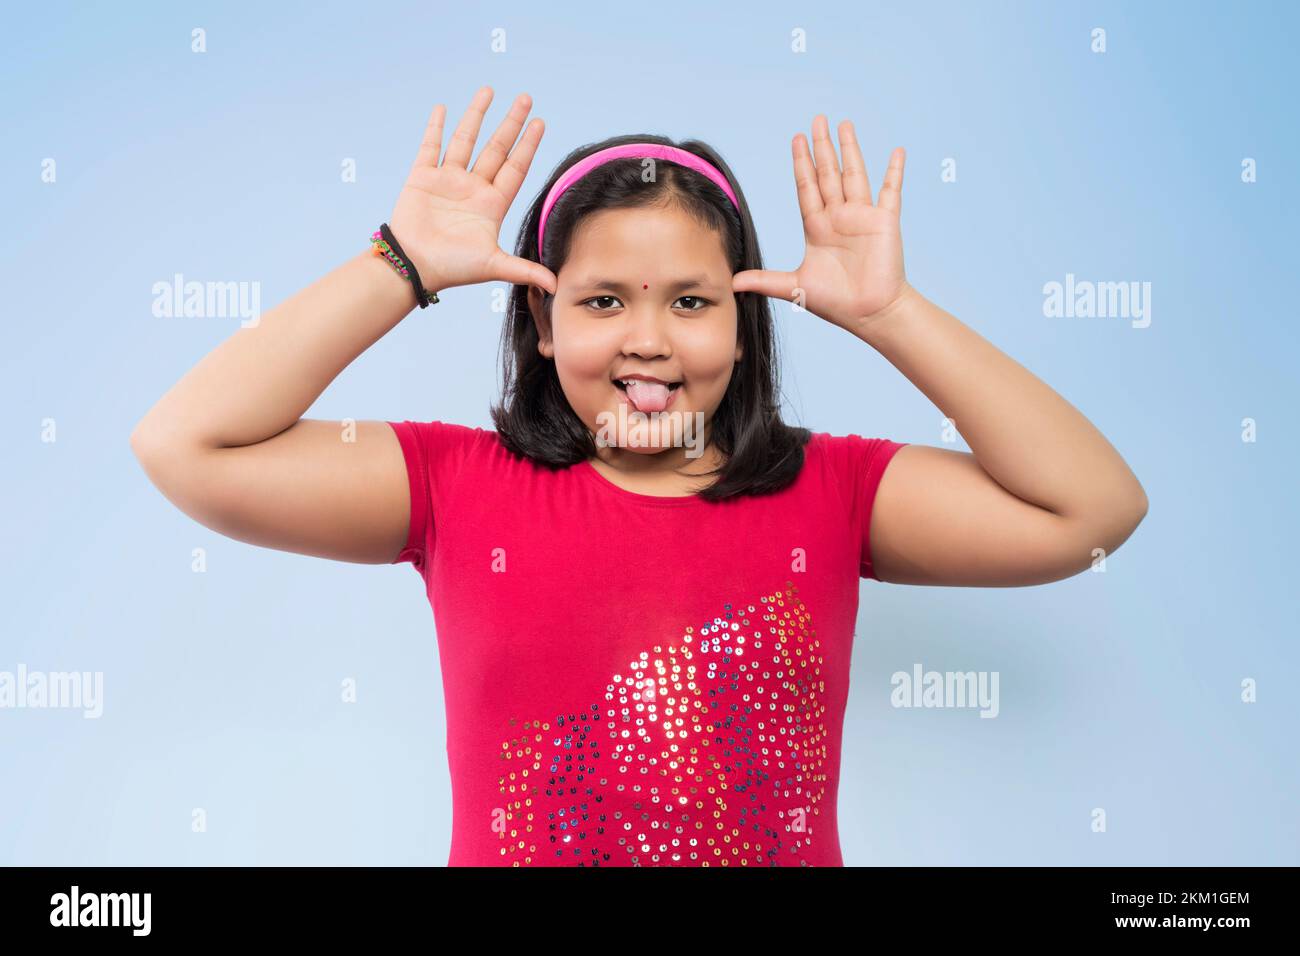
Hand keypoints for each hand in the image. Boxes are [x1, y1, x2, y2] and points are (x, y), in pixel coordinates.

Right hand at [388, 86, 556, 295]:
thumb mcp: (494, 265)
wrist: (415, 267)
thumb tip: (556, 286)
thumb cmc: (453, 269)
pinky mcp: (422, 178)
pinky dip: (435, 127)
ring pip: (466, 140)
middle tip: (526, 99)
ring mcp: (448, 180)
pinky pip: (430, 147)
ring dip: (477, 115)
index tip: (540, 123)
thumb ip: (524, 269)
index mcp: (491, 204)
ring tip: (490, 90)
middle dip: (511, 123)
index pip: (515, 167)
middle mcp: (472, 188)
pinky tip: (443, 108)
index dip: (527, 145)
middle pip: (496, 148)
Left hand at [732, 115, 909, 332]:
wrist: (869, 314)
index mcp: (817, 228)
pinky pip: (891, 190)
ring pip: (854, 174)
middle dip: (821, 147)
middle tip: (816, 120)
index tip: (797, 140)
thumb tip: (732, 284)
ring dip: (850, 149)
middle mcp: (838, 217)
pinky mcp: (884, 222)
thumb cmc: (836, 303)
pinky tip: (897, 151)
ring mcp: (862, 217)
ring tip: (844, 124)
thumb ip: (765, 280)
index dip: (801, 164)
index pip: (806, 188)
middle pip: (827, 174)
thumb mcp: (795, 288)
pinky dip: (894, 171)